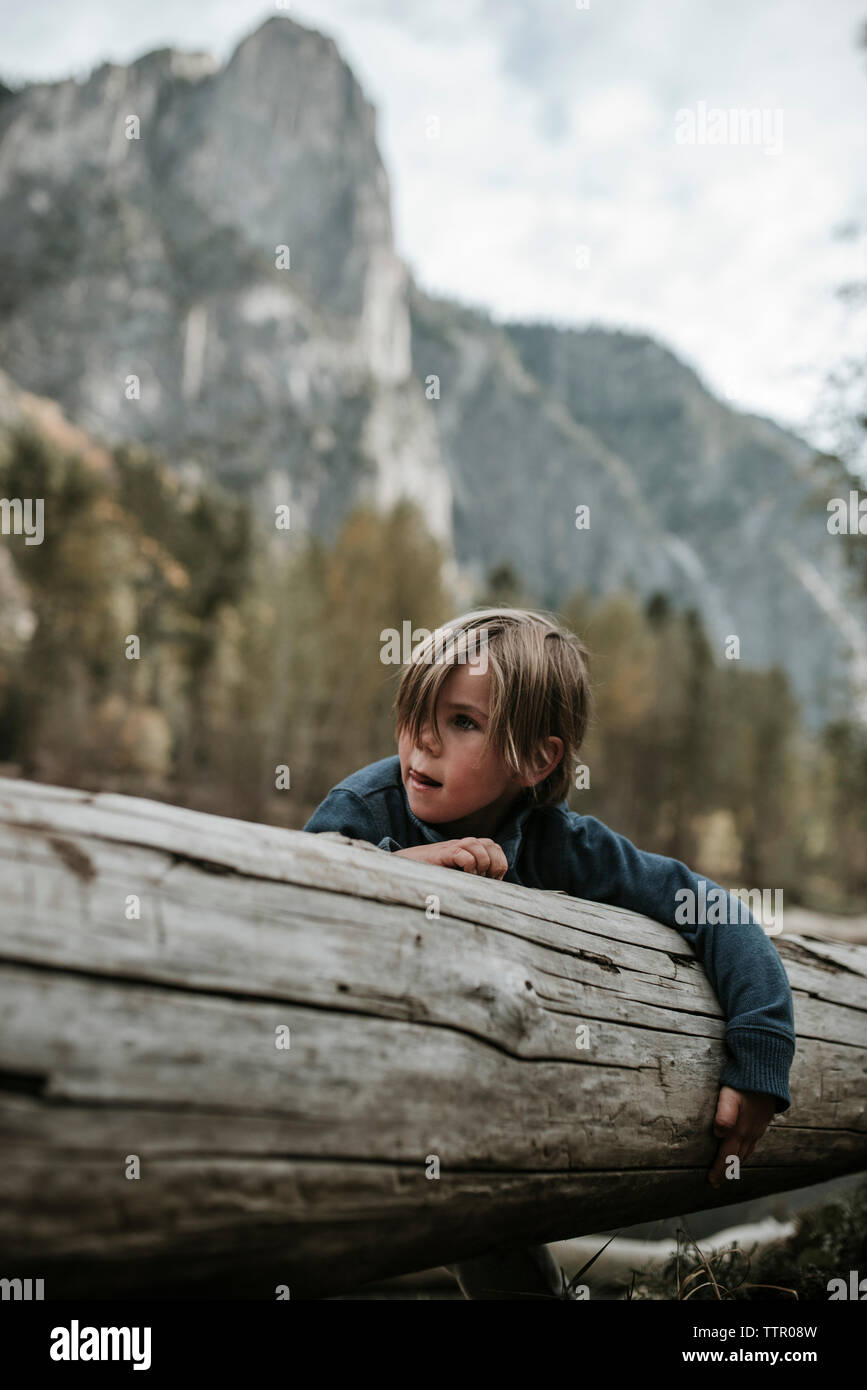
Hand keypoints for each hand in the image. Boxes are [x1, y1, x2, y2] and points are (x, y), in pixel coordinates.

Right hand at [393, 837, 507, 877]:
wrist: (402, 869)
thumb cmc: (429, 877)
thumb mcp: (454, 877)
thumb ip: (470, 879)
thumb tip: (490, 891)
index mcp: (467, 849)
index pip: (494, 846)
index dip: (500, 862)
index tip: (495, 879)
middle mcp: (461, 845)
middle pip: (490, 844)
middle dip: (496, 863)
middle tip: (488, 880)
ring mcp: (450, 847)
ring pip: (478, 845)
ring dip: (483, 863)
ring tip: (476, 877)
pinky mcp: (440, 854)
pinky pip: (462, 853)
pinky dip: (468, 864)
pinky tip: (464, 875)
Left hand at [707, 1085, 775, 1187]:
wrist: (767, 1075)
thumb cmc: (744, 1084)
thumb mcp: (729, 1096)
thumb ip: (724, 1114)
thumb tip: (718, 1133)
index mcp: (740, 1131)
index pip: (727, 1156)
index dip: (719, 1169)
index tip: (711, 1181)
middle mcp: (750, 1134)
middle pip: (737, 1158)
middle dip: (726, 1171)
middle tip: (717, 1182)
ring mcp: (757, 1129)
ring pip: (746, 1153)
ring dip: (736, 1163)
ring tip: (729, 1171)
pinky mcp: (762, 1123)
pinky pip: (753, 1144)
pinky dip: (746, 1153)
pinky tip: (744, 1151)